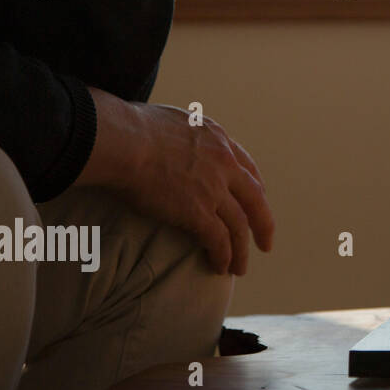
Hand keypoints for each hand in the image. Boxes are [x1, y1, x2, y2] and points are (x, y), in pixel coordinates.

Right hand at [79, 87, 273, 275]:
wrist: (123, 140)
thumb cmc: (129, 127)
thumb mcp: (170, 120)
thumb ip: (180, 133)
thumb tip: (167, 138)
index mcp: (216, 138)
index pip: (245, 166)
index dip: (254, 187)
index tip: (256, 201)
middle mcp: (223, 163)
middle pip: (255, 198)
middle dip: (263, 224)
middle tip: (265, 243)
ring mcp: (214, 188)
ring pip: (240, 225)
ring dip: (242, 250)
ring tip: (239, 269)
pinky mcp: (198, 211)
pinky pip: (219, 240)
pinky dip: (223, 256)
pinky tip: (219, 268)